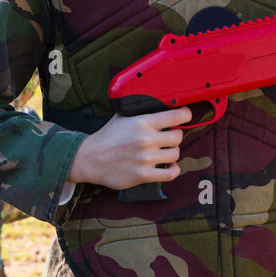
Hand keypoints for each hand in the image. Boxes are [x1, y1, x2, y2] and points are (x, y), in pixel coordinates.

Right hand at [67, 107, 190, 189]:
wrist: (89, 158)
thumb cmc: (107, 137)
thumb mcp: (122, 116)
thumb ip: (140, 110)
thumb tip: (158, 102)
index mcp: (142, 122)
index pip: (176, 116)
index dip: (185, 115)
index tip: (186, 116)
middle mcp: (145, 139)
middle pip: (178, 136)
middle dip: (175, 136)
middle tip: (168, 137)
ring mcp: (145, 158)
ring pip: (175, 154)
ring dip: (172, 153)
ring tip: (164, 151)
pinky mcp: (143, 175)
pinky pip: (170, 174)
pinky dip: (173, 170)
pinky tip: (169, 166)